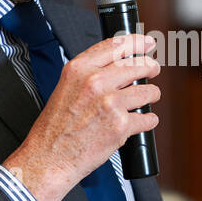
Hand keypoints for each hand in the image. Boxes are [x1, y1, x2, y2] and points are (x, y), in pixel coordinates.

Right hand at [3, 34, 159, 200]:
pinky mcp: (121, 125)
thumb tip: (119, 66)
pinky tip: (141, 122)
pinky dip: (147, 121)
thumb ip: (90, 74)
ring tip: (147, 100)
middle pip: (137, 65)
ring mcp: (110, 103)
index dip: (137, 42)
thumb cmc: (55, 128)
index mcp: (79, 69)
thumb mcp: (66, 88)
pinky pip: (147, 118)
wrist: (49, 157)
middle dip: (150, 67)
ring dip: (151, 95)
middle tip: (153, 70)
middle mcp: (95, 82)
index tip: (146, 43)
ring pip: (148, 92)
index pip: (116, 45)